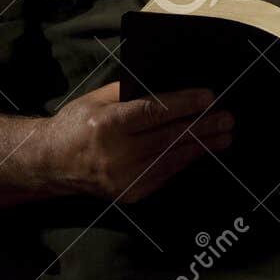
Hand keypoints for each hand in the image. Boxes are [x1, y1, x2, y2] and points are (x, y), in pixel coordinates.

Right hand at [47, 83, 232, 202]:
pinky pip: (165, 175)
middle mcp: (116, 154)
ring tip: (225, 135)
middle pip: (169, 137)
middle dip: (203, 127)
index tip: (209, 97)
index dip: (184, 104)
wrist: (51, 164)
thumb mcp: (97, 99)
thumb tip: (170, 85)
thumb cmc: (76, 124)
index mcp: (106, 125)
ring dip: (202, 146)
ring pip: (172, 159)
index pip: (154, 112)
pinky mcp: (130, 194)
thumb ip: (130, 92)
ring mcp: (124, 178)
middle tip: (228, 118)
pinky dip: (185, 161)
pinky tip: (202, 150)